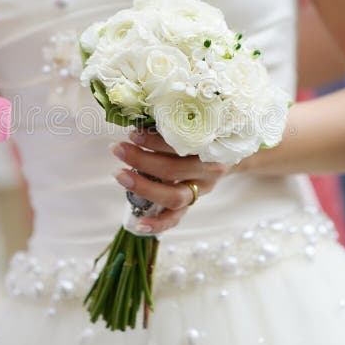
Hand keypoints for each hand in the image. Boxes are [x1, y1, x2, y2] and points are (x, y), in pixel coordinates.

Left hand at [111, 129, 228, 233]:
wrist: (226, 157)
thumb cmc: (201, 136)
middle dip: (141, 159)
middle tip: (118, 149)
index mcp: (210, 147)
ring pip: (173, 196)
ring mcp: (201, 191)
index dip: (155, 140)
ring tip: (119, 174)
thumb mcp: (194, 127)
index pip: (181, 145)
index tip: (133, 132)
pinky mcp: (191, 206)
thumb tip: (137, 120)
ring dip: (143, 187)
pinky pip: (175, 219)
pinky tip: (138, 225)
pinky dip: (156, 224)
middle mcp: (209, 171)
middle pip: (173, 170)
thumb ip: (172, 126)